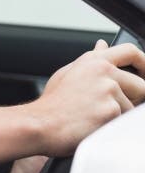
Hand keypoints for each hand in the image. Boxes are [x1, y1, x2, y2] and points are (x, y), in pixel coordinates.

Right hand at [26, 39, 144, 156]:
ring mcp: (108, 90)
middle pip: (141, 85)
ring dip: (119, 116)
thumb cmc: (51, 104)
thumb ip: (90, 60)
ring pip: (133, 107)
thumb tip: (103, 45)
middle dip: (132, 100)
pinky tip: (93, 126)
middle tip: (109, 110)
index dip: (143, 63)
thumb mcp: (67, 74)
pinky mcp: (112, 109)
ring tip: (93, 118)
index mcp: (93, 61)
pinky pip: (125, 122)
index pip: (130, 52)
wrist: (39, 124)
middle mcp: (103, 71)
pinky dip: (112, 127)